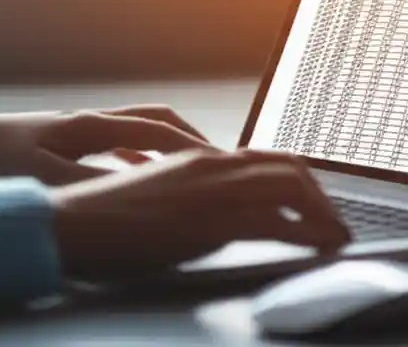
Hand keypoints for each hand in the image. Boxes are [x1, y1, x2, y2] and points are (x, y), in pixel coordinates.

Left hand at [0, 105, 208, 183]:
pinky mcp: (67, 142)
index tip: (221, 163)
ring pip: (139, 132)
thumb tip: (139, 190)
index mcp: (91, 126)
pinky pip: (119, 145)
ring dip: (169, 147)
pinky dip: (142, 157)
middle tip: (219, 160)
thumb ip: (96, 184)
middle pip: (156, 121)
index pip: (158, 131)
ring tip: (192, 168)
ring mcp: (79, 130)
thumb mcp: (46, 178)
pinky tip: (143, 175)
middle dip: (190, 139)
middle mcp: (90, 121)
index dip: (193, 148)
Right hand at [50, 149, 350, 281]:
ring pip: (291, 187)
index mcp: (201, 159)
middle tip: (332, 225)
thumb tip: (224, 217)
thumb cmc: (107, 219)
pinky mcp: (210, 221)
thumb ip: (197, 200)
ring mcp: (213, 190)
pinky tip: (318, 248)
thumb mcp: (161, 197)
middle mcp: (213, 166)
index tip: (316, 206)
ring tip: (334, 238)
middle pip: (289, 168)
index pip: (268, 159)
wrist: (73, 223)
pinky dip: (307, 234)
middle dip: (320, 198)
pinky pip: (275, 223)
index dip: (302, 182)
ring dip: (322, 214)